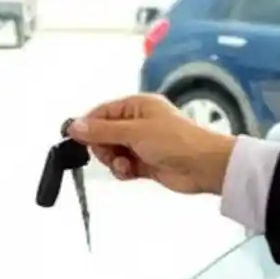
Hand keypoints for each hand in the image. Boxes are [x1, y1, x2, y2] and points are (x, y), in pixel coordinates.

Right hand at [66, 93, 234, 194]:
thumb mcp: (134, 131)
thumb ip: (102, 130)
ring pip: (113, 152)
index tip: (74, 139)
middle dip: (103, 146)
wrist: (205, 166)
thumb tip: (74, 126)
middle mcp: (138, 122)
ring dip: (114, 161)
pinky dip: (123, 170)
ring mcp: (142, 144)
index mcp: (137, 106)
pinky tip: (130, 172)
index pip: (103, 112)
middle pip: (105, 134)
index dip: (88, 125)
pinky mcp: (146, 163)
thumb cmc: (174, 141)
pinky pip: (124, 166)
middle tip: (110, 153)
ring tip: (125, 165)